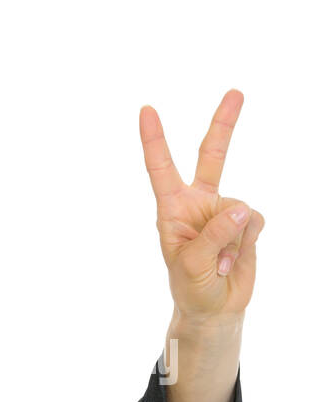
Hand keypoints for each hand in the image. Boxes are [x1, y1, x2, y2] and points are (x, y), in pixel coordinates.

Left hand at [139, 90, 264, 324]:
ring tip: (220, 262)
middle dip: (224, 125)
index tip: (146, 110)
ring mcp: (224, 211)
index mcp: (172, 210)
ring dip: (233, 240)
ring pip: (240, 207)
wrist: (214, 309)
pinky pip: (255, 221)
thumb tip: (242, 206)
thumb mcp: (191, 263)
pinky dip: (248, 243)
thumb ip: (214, 233)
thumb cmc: (190, 286)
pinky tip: (235, 259)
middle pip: (212, 157)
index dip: (154, 140)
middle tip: (236, 92)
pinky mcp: (247, 223)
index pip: (161, 169)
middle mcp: (198, 204)